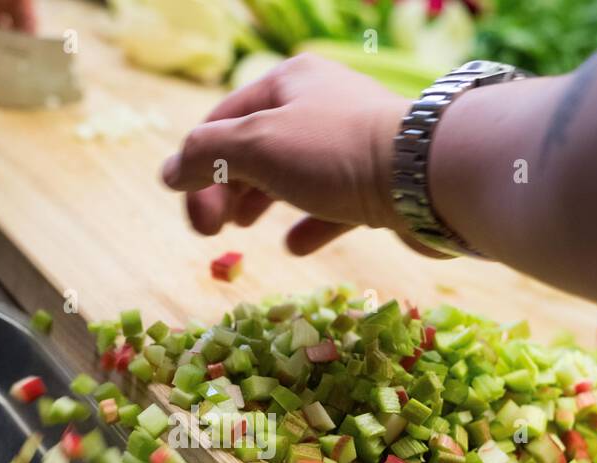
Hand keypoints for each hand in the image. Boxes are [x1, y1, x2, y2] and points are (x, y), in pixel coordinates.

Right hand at [161, 54, 419, 255]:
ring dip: (260, 200)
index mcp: (288, 82)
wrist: (428, 177)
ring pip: (291, 173)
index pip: (222, 121)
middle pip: (254, 147)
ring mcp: (351, 145)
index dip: (196, 167)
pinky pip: (332, 203)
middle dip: (224, 187)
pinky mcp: (379, 184)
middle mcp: (320, 105)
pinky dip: (308, 222)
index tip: (192, 216)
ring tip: (243, 229)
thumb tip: (167, 173)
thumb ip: (205, 156)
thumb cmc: (334, 152)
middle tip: (212, 232)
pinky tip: (295, 246)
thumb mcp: (255, 146)